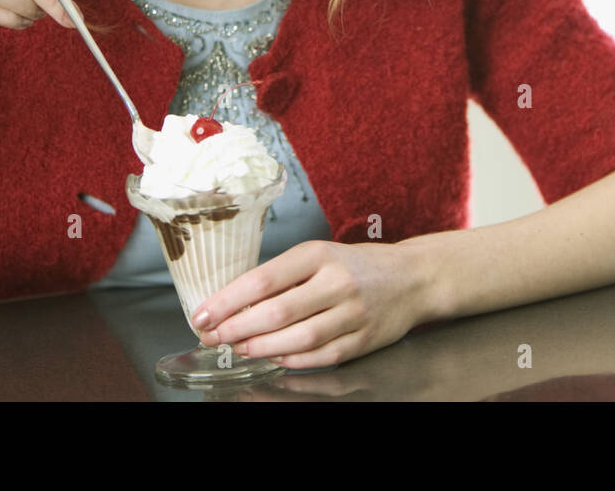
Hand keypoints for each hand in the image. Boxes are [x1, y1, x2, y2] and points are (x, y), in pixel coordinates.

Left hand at [191, 240, 429, 369]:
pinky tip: (274, 357)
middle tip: (212, 336)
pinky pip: (322, 356)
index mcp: (319, 254)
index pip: (263, 279)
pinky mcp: (365, 339)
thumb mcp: (319, 255)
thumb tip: (232, 301)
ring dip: (261, 347)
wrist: (413, 277)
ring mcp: (354, 313)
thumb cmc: (356, 265)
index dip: (227, 301)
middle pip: (277, 312)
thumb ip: (282, 276)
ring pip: (298, 338)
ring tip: (239, 348)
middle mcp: (337, 282)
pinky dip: (293, 360)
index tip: (201, 315)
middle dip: (236, 328)